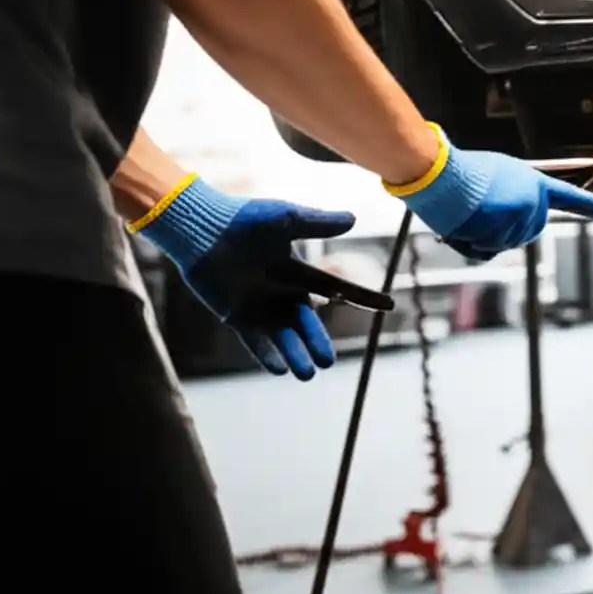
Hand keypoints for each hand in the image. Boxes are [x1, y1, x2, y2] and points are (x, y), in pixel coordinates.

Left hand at [129, 174, 356, 380]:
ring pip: (283, 337)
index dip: (363, 298)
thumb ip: (318, 223)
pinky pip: (255, 340)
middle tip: (327, 362)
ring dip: (294, 355)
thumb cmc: (245, 219)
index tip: (389, 305)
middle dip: (317, 344)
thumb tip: (354, 218)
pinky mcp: (236, 315)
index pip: (338, 289)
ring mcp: (259, 306)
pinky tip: (279, 369)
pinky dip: (267, 355)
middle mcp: (282, 293)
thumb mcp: (286, 218)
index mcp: (299, 272)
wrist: (203, 228)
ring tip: (305, 374)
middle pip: (306, 324)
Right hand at [385, 124, 592, 260]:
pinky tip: (464, 226)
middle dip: (507, 228)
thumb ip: (517, 195)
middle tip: (484, 212)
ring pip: (507, 244)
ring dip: (486, 236)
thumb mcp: (501, 175)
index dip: (592, 206)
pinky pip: (488, 252)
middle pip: (529, 231)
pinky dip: (474, 245)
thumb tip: (511, 218)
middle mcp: (533, 203)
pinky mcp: (501, 233)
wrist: (441, 175)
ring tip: (471, 213)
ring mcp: (518, 220)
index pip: (570, 196)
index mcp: (535, 184)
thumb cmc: (464, 172)